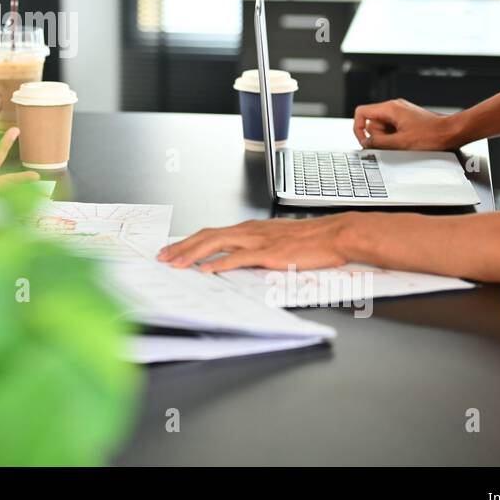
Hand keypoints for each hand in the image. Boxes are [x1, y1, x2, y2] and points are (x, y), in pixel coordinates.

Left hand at [157, 215, 357, 272]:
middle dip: (181, 247)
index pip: (211, 233)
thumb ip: (257, 249)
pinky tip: (207, 270)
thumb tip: (239, 260)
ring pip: (216, 243)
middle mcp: (250, 231)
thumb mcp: (277, 241)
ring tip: (175, 264)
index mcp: (250, 229)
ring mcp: (258, 240)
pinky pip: (238, 258)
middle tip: (163, 257)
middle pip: (206, 236)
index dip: (189, 241)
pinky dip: (220, 264)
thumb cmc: (312, 240)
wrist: (336, 235)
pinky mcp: (269, 253)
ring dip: (192, 254)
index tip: (173, 250)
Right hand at [352, 98, 454, 150]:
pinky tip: (407, 141)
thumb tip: (366, 142)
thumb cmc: (432, 135)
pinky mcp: (407, 119)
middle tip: (393, 143)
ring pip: (383, 126)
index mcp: (390, 108)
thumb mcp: (401, 142)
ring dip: (388, 137)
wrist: (452, 132)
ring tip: (403, 142)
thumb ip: (379, 142)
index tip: (365, 141)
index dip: (358, 128)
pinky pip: (393, 128)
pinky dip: (396, 136)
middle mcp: (394, 107)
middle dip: (379, 135)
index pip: (361, 113)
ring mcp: (401, 113)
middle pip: (372, 122)